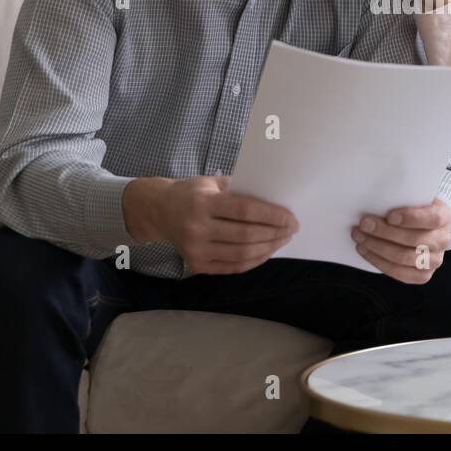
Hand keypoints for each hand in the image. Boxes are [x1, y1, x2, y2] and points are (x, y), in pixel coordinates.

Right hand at [130, 175, 298, 275]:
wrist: (159, 211)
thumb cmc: (192, 193)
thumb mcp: (213, 182)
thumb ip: (241, 189)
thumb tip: (276, 199)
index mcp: (203, 202)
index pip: (245, 210)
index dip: (272, 215)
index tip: (291, 217)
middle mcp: (197, 228)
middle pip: (246, 235)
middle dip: (275, 233)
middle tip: (291, 229)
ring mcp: (195, 250)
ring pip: (242, 254)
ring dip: (268, 248)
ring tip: (282, 240)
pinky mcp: (196, 265)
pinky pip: (233, 267)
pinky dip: (254, 260)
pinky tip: (266, 251)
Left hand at [350, 197, 450, 283]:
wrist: (430, 228)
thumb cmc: (418, 209)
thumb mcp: (418, 198)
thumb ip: (404, 199)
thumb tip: (377, 201)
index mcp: (444, 217)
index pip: (432, 219)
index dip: (410, 218)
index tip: (389, 216)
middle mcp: (443, 240)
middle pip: (414, 240)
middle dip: (385, 233)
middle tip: (364, 224)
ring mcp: (434, 261)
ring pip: (404, 258)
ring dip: (377, 248)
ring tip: (360, 238)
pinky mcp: (423, 275)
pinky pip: (399, 273)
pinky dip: (379, 262)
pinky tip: (365, 251)